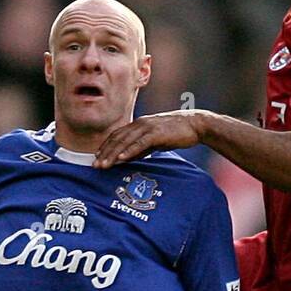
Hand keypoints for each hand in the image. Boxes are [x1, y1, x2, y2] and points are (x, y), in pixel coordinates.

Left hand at [94, 110, 208, 168]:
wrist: (194, 124)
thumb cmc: (175, 133)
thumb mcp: (154, 141)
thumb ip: (140, 148)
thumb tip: (126, 158)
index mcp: (138, 125)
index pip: (117, 136)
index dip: (106, 147)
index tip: (97, 159)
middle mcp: (140, 124)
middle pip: (117, 139)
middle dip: (105, 153)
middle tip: (95, 166)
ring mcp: (147, 128)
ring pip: (125, 141)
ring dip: (113, 154)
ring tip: (104, 165)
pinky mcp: (156, 133)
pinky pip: (140, 143)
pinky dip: (129, 151)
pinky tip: (121, 159)